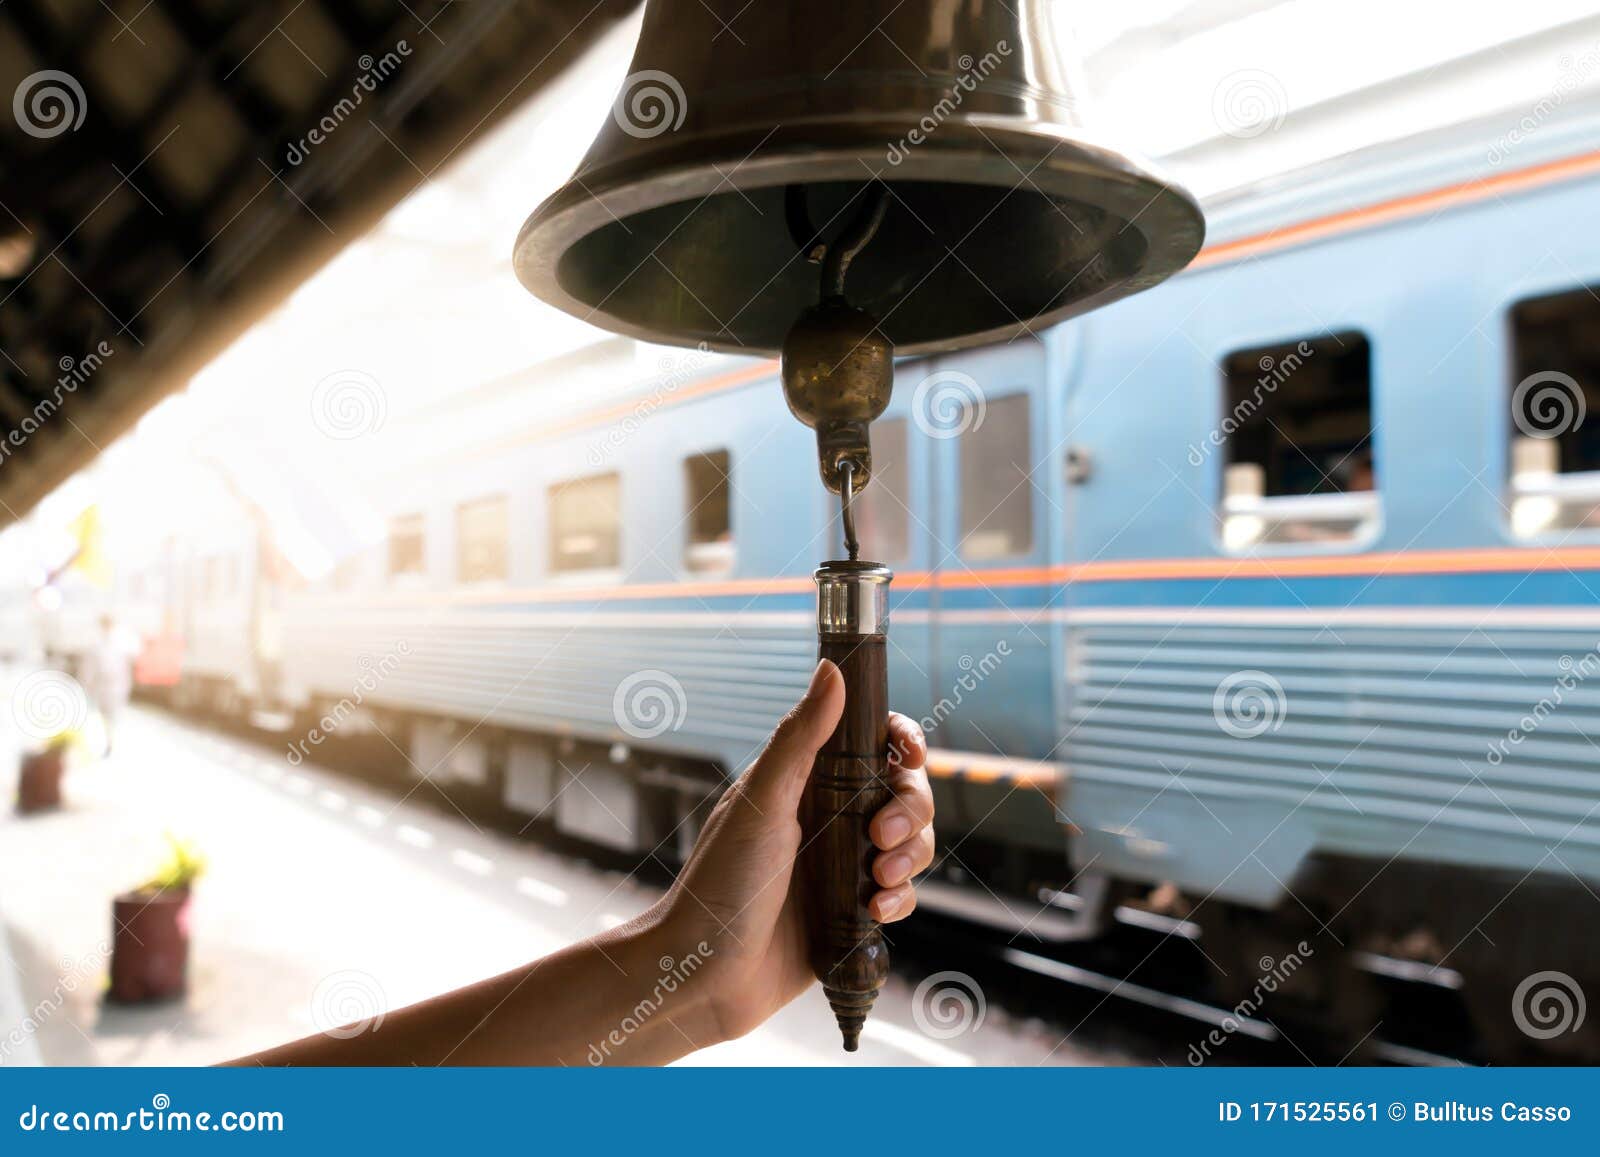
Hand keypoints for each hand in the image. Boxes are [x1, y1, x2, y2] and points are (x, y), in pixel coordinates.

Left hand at [649, 658, 933, 1044]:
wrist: (704, 976)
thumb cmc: (719, 885)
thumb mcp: (761, 804)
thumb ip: (800, 739)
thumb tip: (831, 670)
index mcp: (805, 781)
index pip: (869, 740)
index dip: (900, 741)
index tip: (907, 754)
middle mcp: (827, 817)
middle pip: (902, 791)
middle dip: (909, 808)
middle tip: (881, 835)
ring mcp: (842, 864)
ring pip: (910, 842)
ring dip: (909, 855)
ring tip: (878, 878)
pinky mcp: (852, 911)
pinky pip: (900, 893)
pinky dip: (899, 898)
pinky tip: (875, 910)